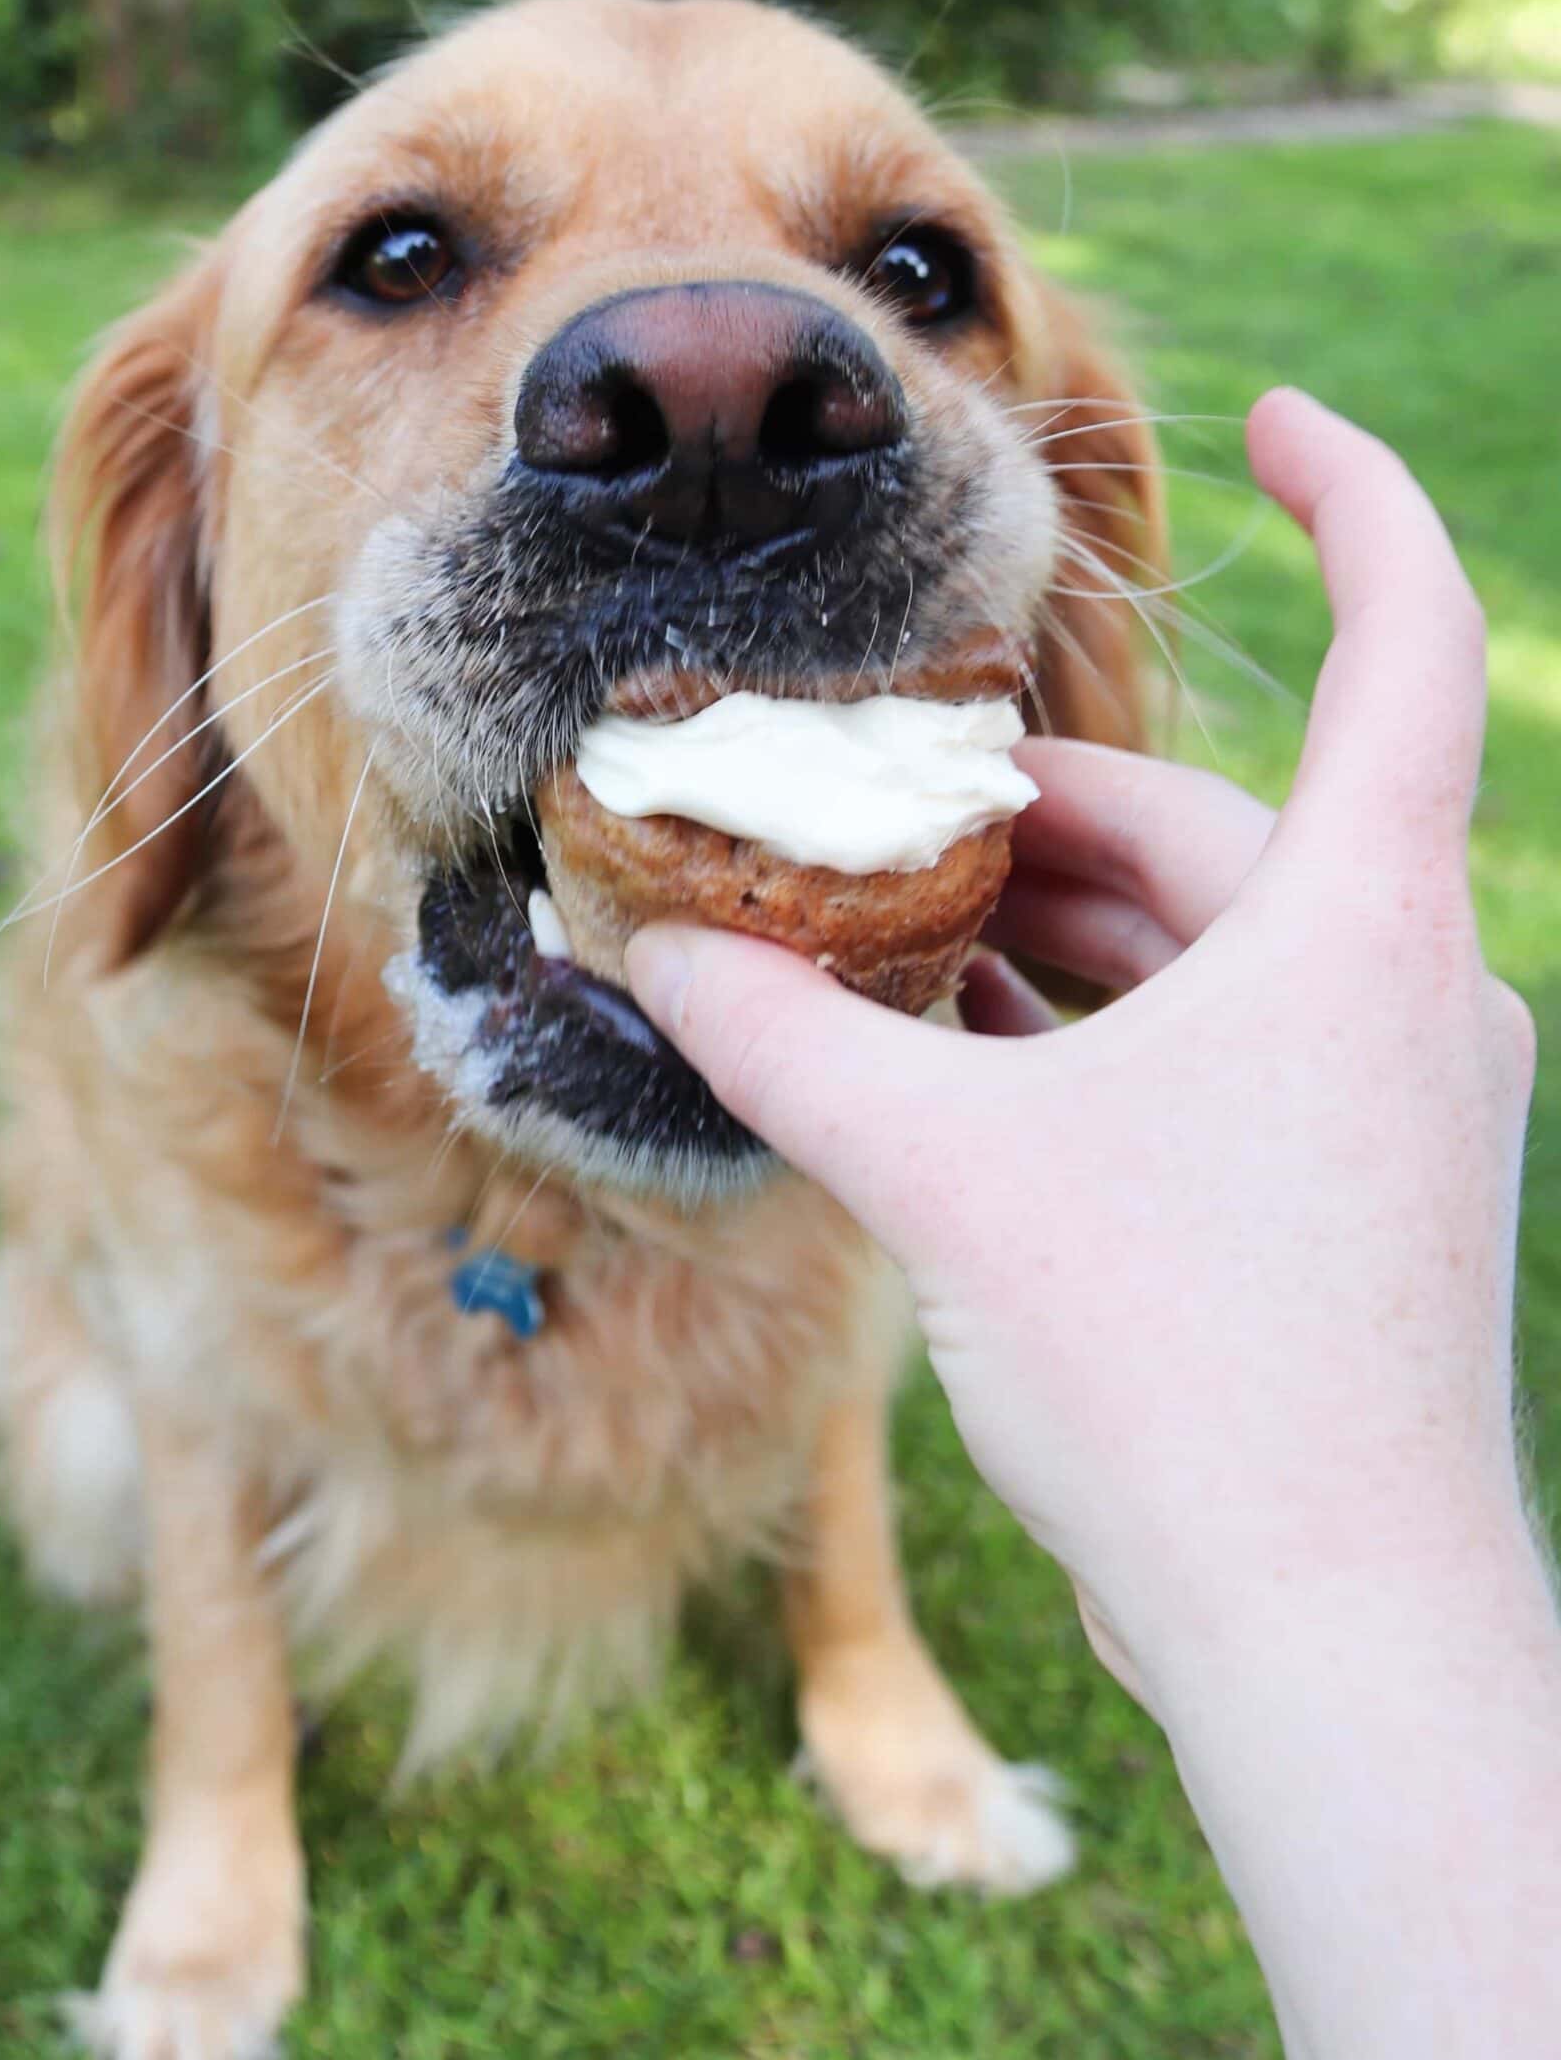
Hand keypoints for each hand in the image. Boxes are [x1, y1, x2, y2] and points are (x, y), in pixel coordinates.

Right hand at [628, 390, 1538, 1718]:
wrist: (1332, 1639)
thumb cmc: (1186, 1378)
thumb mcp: (953, 1177)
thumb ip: (792, 1045)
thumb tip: (650, 949)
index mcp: (1356, 926)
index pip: (1410, 639)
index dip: (1354, 499)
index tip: (1268, 419)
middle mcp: (1399, 995)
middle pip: (1201, 834)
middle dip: (1016, 813)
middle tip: (845, 803)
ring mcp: (1383, 1109)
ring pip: (1191, 960)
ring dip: (1029, 943)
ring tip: (859, 935)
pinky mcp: (1341, 1206)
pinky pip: (1200, 1065)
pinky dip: (1078, 1044)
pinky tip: (939, 1068)